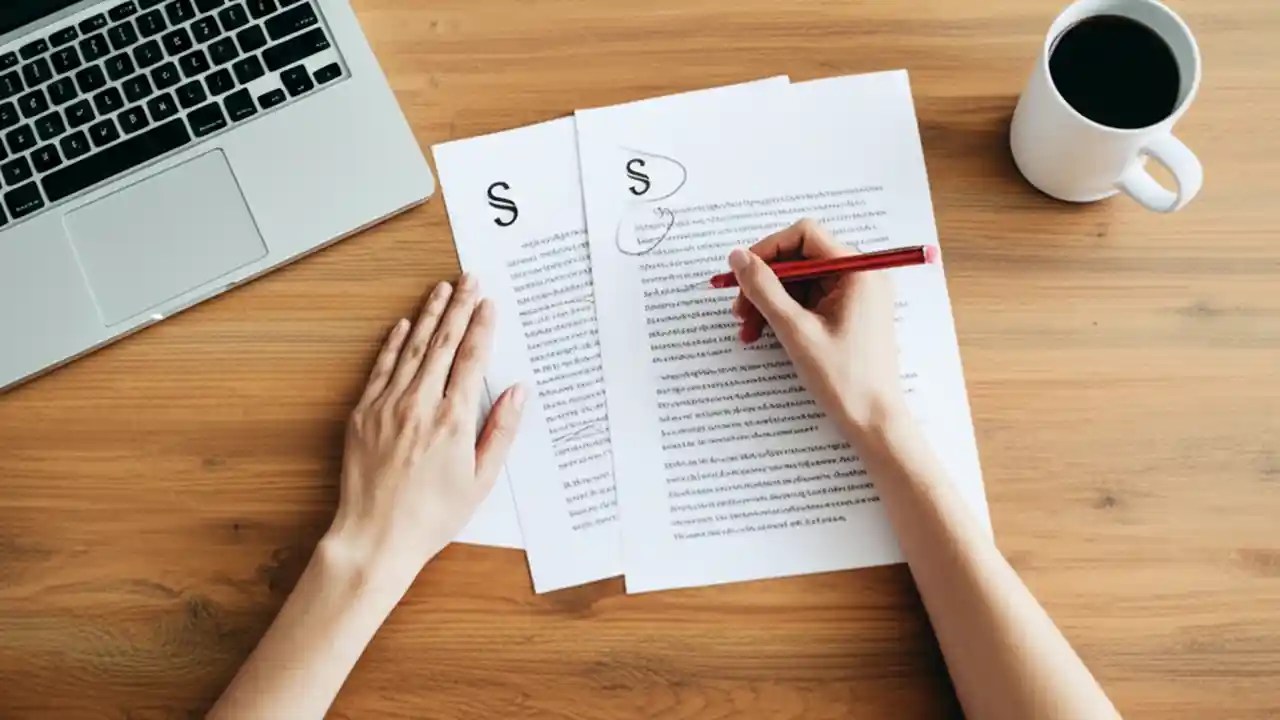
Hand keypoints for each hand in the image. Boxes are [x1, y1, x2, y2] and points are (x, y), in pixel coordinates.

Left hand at [327, 275, 524, 583]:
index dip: (482, 326)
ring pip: (412, 349)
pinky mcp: (363, 415)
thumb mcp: (481, 480)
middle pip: (443, 344)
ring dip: (429, 316)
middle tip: (469, 280)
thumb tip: (517, 392)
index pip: (471, 359)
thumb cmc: (433, 516)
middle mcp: (420, 406)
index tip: (489, 303)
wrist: (376, 537)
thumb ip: (500, 431)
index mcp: (453, 421)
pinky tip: (405, 326)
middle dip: (459, 308)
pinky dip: (394, 344)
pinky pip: (381, 369)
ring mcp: (388, 407)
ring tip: (441, 290)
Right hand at [728, 219, 905, 439]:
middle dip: (765, 282)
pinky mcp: (849, 315)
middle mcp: (860, 276)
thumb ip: (764, 289)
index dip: (769, 249)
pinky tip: (764, 334)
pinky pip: (810, 302)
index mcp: (857, 271)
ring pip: (801, 283)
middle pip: (800, 259)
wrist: (874, 422)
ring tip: (747, 329)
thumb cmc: (844, 379)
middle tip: (739, 309)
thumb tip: (738, 257)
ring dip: (770, 302)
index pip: (805, 235)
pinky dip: (785, 314)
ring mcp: (856, 296)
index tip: (743, 273)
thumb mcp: (796, 330)